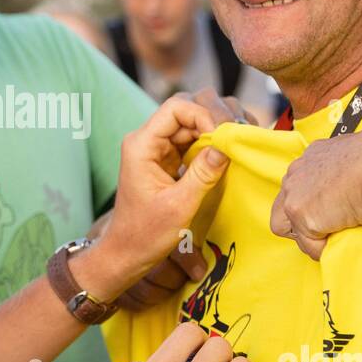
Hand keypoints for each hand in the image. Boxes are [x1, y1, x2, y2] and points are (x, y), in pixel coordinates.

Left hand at [84, 95, 229, 299]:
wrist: (128, 253)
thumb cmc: (146, 234)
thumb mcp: (179, 205)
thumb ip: (203, 174)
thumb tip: (226, 147)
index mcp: (141, 145)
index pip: (176, 108)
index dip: (203, 116)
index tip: (222, 139)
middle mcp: (146, 141)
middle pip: (184, 113)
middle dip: (212, 122)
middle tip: (234, 140)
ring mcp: (156, 150)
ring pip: (190, 127)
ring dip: (213, 135)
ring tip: (234, 148)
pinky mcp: (166, 161)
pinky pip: (190, 143)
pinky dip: (208, 148)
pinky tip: (225, 158)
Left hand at [270, 123, 361, 258]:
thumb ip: (352, 175)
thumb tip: (356, 194)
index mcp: (315, 155)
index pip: (300, 186)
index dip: (316, 204)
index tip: (335, 212)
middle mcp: (298, 171)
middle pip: (285, 209)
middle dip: (308, 223)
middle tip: (338, 225)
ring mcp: (296, 192)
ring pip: (293, 231)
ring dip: (316, 239)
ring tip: (345, 232)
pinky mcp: (301, 214)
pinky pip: (311, 247)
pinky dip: (328, 249)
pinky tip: (349, 236)